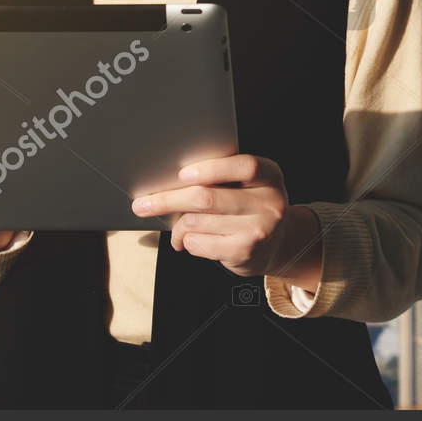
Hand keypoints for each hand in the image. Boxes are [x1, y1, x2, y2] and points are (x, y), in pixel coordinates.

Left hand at [133, 154, 322, 288]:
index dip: (211, 169)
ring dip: (177, 226)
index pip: (243, 167)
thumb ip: (224, 177)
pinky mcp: (245, 252)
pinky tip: (190, 240)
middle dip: (168, 200)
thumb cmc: (251, 206)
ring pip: (197, 222)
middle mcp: (269, 202)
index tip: (181, 174)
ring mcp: (259, 230)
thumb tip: (171, 180)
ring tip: (176, 229)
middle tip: (142, 204)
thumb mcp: (250, 185)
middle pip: (208, 198)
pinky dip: (187, 241)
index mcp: (270, 176)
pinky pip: (200, 244)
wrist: (279, 243)